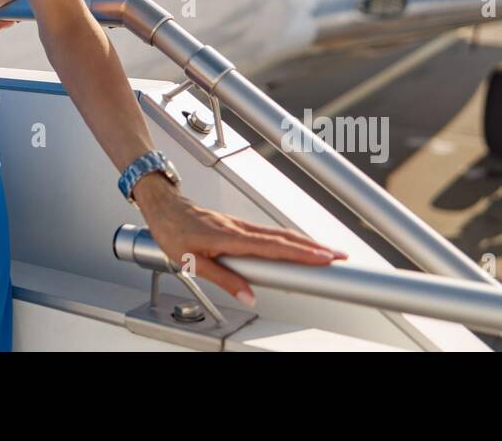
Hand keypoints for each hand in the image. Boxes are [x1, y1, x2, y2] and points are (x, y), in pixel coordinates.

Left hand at [133, 175, 346, 305]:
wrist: (162, 205)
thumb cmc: (172, 231)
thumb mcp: (193, 261)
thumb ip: (224, 279)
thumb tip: (249, 295)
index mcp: (231, 238)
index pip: (274, 247)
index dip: (300, 253)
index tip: (323, 259)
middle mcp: (239, 229)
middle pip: (283, 239)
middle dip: (313, 248)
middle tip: (338, 256)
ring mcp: (239, 225)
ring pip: (278, 234)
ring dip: (303, 242)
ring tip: (326, 252)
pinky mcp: (237, 226)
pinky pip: (268, 233)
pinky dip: (287, 239)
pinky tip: (296, 245)